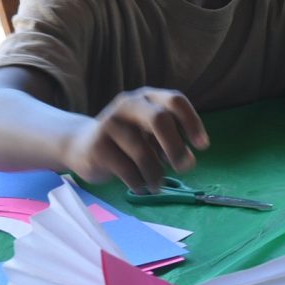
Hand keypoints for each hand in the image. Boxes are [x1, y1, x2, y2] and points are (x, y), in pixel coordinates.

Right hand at [63, 87, 208, 191]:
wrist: (81, 146)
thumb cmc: (128, 140)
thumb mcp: (151, 132)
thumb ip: (171, 138)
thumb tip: (189, 160)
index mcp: (147, 97)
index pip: (175, 100)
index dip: (192, 122)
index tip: (202, 146)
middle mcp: (128, 104)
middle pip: (160, 119)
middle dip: (176, 147)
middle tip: (185, 168)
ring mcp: (110, 123)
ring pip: (143, 152)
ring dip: (156, 175)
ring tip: (157, 185)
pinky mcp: (97, 146)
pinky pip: (127, 170)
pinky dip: (139, 183)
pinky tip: (140, 186)